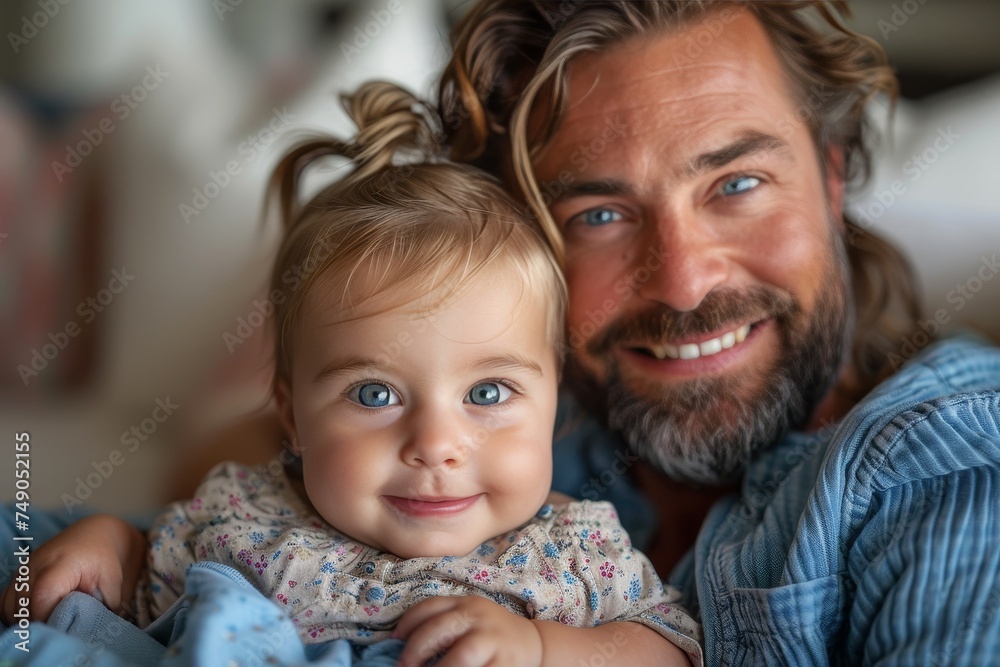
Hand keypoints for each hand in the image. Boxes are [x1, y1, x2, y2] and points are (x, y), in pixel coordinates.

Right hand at [0, 514, 145, 622]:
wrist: (94, 535)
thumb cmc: (104, 560)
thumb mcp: (112, 581)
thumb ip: (101, 607)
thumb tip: (90, 630)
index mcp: (61, 563)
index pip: (42, 595)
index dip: (49, 618)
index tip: (62, 630)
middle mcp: (36, 564)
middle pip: (22, 605)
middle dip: (39, 623)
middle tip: (59, 629)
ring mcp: (24, 569)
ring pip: (10, 606)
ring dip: (25, 620)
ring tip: (49, 623)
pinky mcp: (18, 575)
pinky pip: (6, 602)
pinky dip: (17, 614)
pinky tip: (36, 616)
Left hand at [393, 596, 542, 666]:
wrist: (534, 644)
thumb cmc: (492, 632)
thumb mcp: (470, 617)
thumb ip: (444, 622)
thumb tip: (401, 641)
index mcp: (466, 604)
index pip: (430, 606)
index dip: (407, 623)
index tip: (394, 640)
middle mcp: (478, 617)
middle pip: (440, 629)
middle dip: (416, 649)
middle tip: (404, 666)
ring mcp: (492, 640)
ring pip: (460, 655)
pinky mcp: (504, 663)